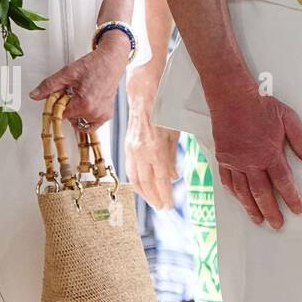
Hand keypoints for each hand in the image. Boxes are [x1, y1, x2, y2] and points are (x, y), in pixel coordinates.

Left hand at [29, 32, 129, 128]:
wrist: (111, 61)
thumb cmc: (93, 65)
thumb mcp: (67, 73)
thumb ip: (49, 85)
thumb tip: (34, 95)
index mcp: (84, 104)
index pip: (61, 115)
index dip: (57, 106)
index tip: (60, 97)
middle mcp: (95, 113)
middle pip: (70, 119)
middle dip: (67, 108)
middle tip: (71, 93)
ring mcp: (102, 115)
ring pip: (80, 122)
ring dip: (76, 113)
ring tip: (79, 97)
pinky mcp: (107, 115)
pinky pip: (91, 124)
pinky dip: (86, 117)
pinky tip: (85, 105)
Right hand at [125, 69, 178, 209]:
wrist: (144, 94)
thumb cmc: (164, 110)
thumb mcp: (174, 134)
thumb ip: (172, 157)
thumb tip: (173, 176)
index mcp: (155, 149)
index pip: (160, 180)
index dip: (165, 195)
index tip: (169, 206)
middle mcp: (141, 152)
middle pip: (146, 183)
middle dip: (154, 198)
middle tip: (162, 207)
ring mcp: (131, 149)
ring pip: (135, 178)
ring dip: (143, 192)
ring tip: (153, 200)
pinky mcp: (127, 146)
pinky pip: (130, 168)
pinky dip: (136, 180)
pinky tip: (143, 185)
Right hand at [208, 82, 301, 229]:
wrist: (232, 97)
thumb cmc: (260, 106)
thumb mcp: (288, 119)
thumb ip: (301, 141)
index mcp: (269, 153)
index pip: (283, 182)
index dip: (291, 198)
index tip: (297, 209)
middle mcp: (251, 162)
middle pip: (262, 193)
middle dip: (271, 211)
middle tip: (277, 224)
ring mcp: (234, 161)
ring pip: (243, 191)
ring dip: (251, 207)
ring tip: (257, 219)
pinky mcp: (223, 158)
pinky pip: (227, 180)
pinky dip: (233, 193)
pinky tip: (239, 200)